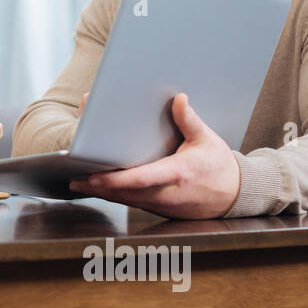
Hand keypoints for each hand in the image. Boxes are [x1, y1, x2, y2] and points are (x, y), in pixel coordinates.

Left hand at [69, 93, 240, 218]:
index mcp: (177, 174)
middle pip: (124, 193)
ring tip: (77, 180)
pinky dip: (113, 195)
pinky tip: (96, 187)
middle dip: (98, 185)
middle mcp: (166, 193)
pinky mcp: (158, 209)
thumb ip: (190, 120)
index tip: (92, 175)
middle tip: (72, 175)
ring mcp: (161, 205)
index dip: (113, 180)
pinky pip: (131, 203)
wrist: (235, 197)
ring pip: (124, 200)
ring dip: (101, 192)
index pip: (139, 179)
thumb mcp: (208, 140)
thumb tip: (179, 99)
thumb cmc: (219, 167)